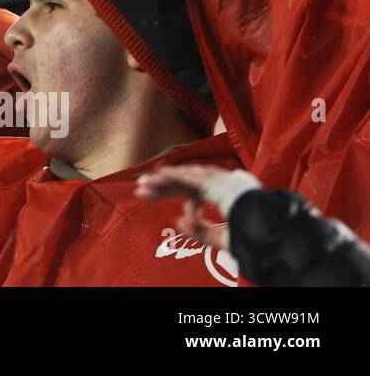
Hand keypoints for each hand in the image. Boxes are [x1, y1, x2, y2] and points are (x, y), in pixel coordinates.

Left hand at [136, 164, 261, 251]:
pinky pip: (188, 177)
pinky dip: (170, 177)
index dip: (190, 207)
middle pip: (189, 182)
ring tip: (141, 185)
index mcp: (232, 196)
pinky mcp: (216, 182)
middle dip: (164, 187)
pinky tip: (154, 178)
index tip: (180, 221)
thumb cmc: (257, 236)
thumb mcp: (225, 240)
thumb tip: (177, 221)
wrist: (274, 232)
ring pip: (185, 177)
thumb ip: (202, 233)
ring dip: (163, 181)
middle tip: (142, 190)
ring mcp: (223, 180)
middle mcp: (227, 183)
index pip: (203, 194)